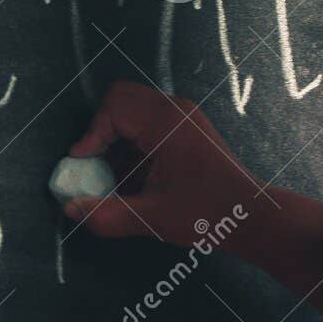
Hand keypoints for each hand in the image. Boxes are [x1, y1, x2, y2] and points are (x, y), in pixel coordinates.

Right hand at [64, 80, 262, 245]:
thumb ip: (106, 214)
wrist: (252, 217)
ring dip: (118, 146)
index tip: (82, 164)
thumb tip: (70, 210)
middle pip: (121, 103)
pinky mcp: (188, 132)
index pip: (113, 106)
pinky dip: (135, 150)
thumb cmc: (209, 213)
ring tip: (115, 183)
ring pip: (134, 117)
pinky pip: (150, 129)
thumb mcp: (151, 217)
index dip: (91, 134)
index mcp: (166, 121)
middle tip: (95, 169)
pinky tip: (135, 184)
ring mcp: (184, 119)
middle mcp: (174, 110)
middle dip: (102, 136)